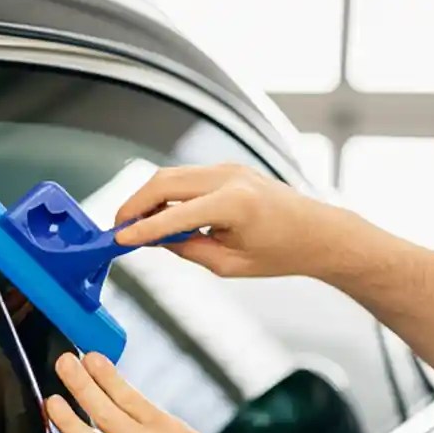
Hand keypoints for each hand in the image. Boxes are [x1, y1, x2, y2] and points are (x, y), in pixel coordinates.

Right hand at [114, 164, 369, 277]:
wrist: (316, 232)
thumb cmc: (281, 252)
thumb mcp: (229, 264)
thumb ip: (188, 249)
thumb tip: (153, 240)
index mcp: (234, 204)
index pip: (174, 215)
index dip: (141, 229)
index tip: (118, 240)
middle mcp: (229, 177)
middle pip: (163, 182)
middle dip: (134, 204)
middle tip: (117, 228)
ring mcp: (228, 168)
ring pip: (170, 175)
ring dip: (147, 197)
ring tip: (132, 224)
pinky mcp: (227, 168)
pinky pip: (185, 177)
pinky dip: (165, 193)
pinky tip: (157, 214)